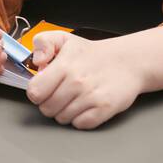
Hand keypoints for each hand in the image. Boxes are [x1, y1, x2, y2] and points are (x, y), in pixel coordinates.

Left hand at [26, 32, 140, 128]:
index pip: (35, 92)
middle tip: (59, 94)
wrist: (127, 61)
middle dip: (49, 103)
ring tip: (73, 99)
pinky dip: (80, 119)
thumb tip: (37, 61)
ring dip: (64, 111)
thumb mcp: (63, 38)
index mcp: (64, 66)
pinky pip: (81, 124)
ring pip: (62, 118)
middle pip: (46, 109)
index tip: (43, 88)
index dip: (36, 92)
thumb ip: (43, 43)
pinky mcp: (105, 108)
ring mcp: (91, 97)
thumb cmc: (92, 53)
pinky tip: (84, 107)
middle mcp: (77, 82)